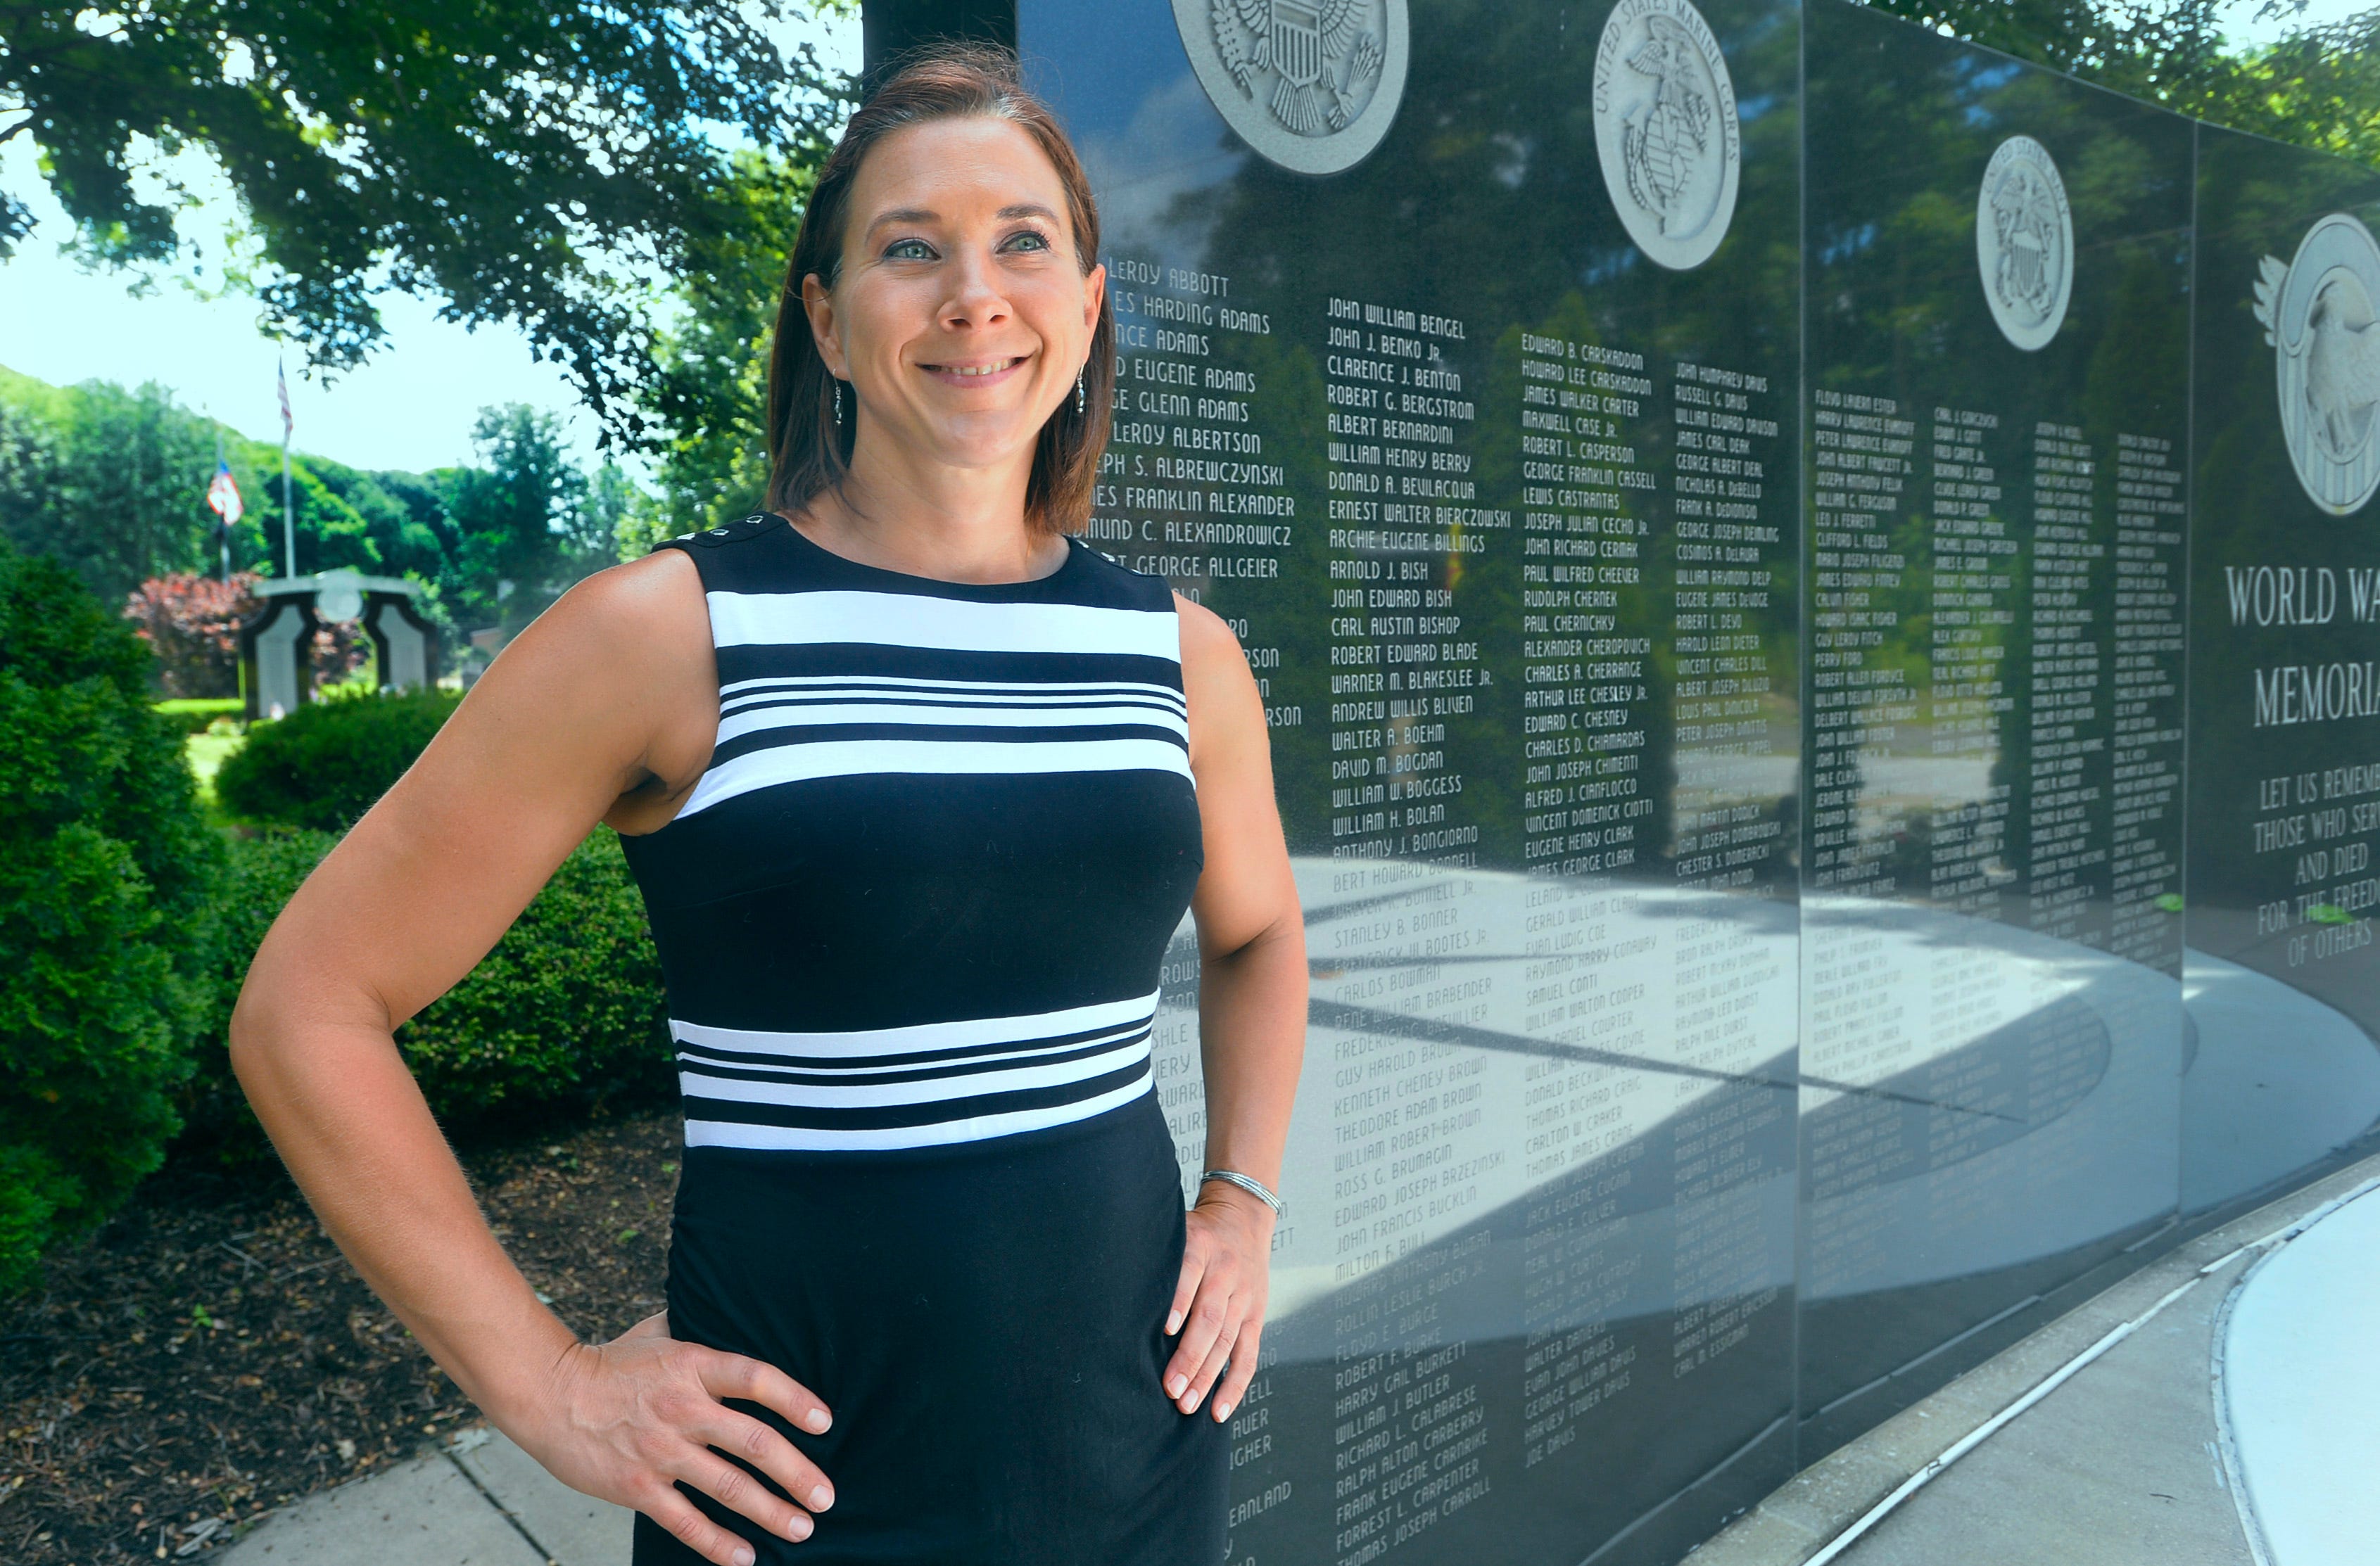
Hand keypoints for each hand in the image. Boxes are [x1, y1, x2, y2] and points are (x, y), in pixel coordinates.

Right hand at [509, 1310, 835, 1564]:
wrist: (548, 1393)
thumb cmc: (609, 1362)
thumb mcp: (658, 1331)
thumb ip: (698, 1327)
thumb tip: (732, 1310)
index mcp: (693, 1365)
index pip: (757, 1378)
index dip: (795, 1400)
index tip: (825, 1423)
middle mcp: (683, 1408)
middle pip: (754, 1442)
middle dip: (797, 1474)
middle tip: (826, 1497)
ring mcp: (661, 1451)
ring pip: (729, 1487)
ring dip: (771, 1512)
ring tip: (802, 1529)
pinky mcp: (637, 1486)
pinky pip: (686, 1521)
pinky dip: (718, 1544)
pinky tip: (745, 1557)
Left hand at [1163, 1181, 1275, 1420]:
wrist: (1242, 1220)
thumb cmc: (1196, 1235)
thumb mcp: (1175, 1233)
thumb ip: (1156, 1260)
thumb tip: (1118, 1301)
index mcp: (1201, 1247)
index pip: (1190, 1274)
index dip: (1178, 1303)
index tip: (1164, 1330)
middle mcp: (1226, 1272)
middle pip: (1209, 1318)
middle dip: (1189, 1356)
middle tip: (1169, 1388)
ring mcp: (1244, 1298)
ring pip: (1227, 1342)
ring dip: (1207, 1377)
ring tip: (1186, 1404)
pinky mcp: (1256, 1317)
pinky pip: (1248, 1357)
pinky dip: (1235, 1386)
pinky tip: (1219, 1411)